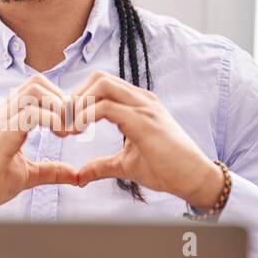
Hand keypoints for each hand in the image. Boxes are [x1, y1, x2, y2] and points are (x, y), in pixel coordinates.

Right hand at [0, 73, 79, 219]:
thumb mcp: (27, 175)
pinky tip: (60, 136)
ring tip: (66, 132)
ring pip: (35, 90)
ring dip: (58, 107)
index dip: (60, 103)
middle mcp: (3, 114)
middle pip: (38, 82)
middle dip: (62, 99)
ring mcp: (0, 121)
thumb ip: (50, 170)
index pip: (37, 90)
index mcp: (8, 119)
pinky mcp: (0, 134)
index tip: (71, 128)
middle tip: (72, 127)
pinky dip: (53, 120)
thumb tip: (75, 174)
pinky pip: (31, 113)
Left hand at [69, 70, 223, 207]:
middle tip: (63, 122)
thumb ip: (102, 165)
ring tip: (68, 128)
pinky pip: (107, 107)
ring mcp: (143, 107)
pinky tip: (78, 131)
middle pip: (98, 78)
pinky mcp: (144, 120)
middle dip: (75, 96)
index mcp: (136, 104)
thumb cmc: (166, 170)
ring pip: (101, 85)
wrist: (194, 179)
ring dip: (78, 104)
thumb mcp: (125, 165)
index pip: (101, 85)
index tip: (66, 123)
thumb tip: (79, 176)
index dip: (79, 100)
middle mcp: (140, 99)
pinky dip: (86, 116)